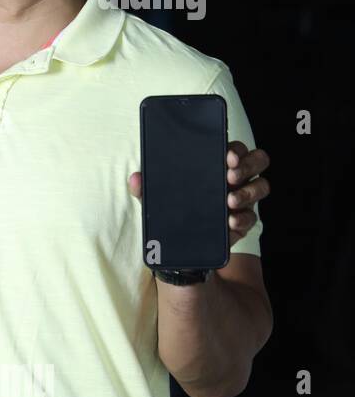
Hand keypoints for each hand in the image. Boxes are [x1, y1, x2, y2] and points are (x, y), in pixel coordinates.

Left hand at [127, 141, 270, 250]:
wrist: (183, 246)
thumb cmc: (174, 212)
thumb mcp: (157, 200)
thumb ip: (146, 189)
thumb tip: (136, 178)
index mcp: (215, 166)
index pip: (233, 149)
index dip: (235, 149)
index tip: (227, 156)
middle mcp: (235, 179)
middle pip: (257, 161)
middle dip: (247, 165)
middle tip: (230, 175)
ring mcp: (243, 199)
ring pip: (261, 186)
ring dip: (249, 191)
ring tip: (230, 200)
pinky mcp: (243, 222)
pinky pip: (252, 217)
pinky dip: (243, 218)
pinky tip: (231, 221)